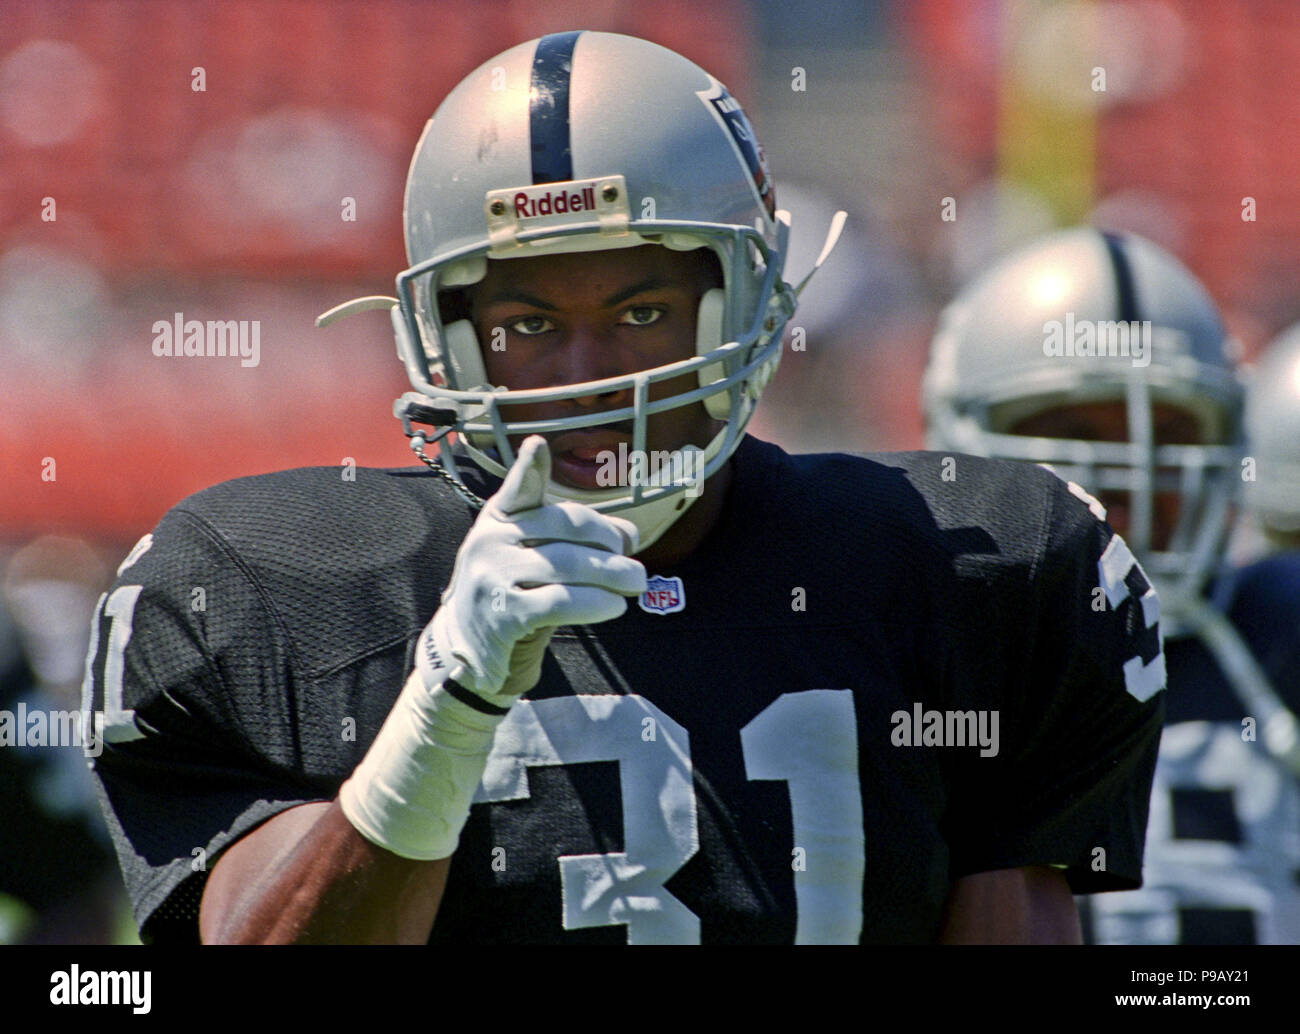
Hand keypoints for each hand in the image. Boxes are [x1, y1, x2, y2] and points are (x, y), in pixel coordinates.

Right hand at [420, 435, 645, 704]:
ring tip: (636, 583)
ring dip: (611, 575)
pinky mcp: (503, 614)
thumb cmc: (514, 589)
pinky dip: (595, 603)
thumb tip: (630, 535)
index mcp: (499, 517)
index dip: (529, 466)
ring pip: (567, 565)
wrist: (468, 645)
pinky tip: (614, 606)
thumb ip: (579, 540)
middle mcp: (490, 540)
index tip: (537, 444)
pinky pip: (560, 601)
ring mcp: (493, 576)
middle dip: (607, 544)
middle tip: (635, 565)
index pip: (518, 487)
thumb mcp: (537, 555)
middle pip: (564, 527)